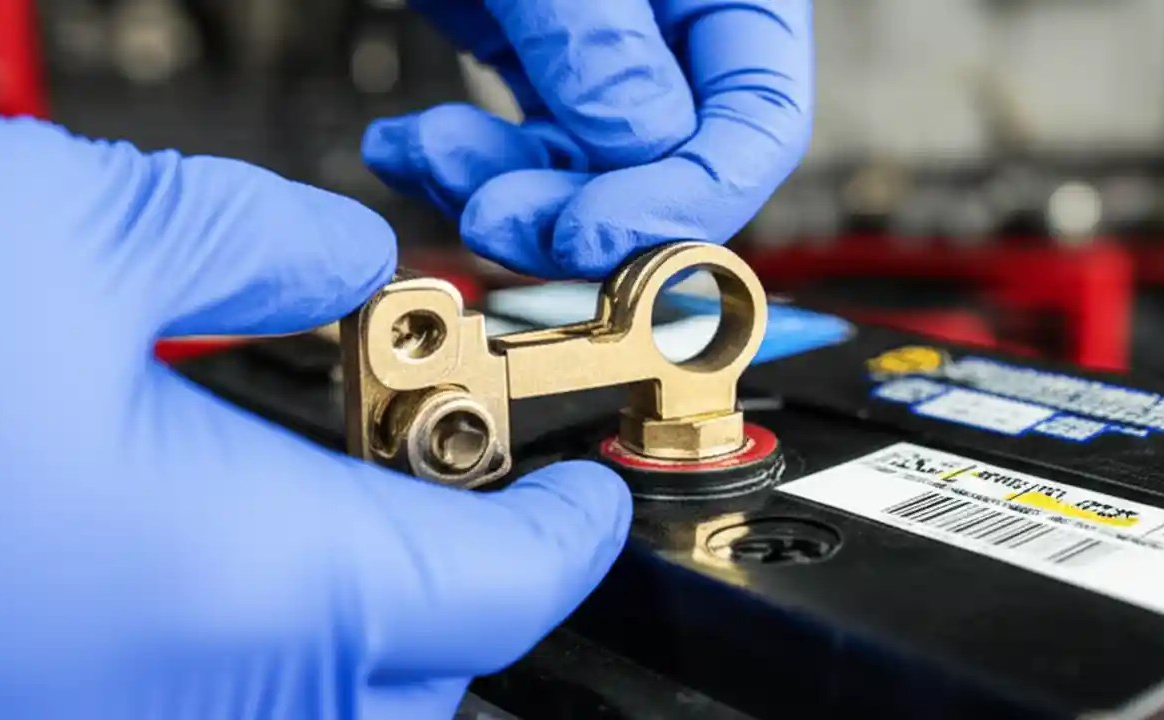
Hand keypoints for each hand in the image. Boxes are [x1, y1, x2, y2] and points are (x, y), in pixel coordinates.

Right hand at [0, 115, 630, 717]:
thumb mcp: (64, 233)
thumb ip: (247, 238)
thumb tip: (336, 255)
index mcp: (236, 573)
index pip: (496, 589)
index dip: (567, 535)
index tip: (585, 496)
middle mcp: (185, 692)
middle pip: (422, 674)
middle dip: (478, 585)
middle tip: (468, 483)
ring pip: (328, 704)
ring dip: (378, 622)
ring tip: (351, 507)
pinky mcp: (40, 705)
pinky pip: (221, 699)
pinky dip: (276, 641)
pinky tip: (225, 552)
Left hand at [363, 0, 812, 278]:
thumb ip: (604, 41)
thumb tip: (638, 152)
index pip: (755, 133)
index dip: (676, 205)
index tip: (588, 235)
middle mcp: (680, 40)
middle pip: (661, 175)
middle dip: (570, 213)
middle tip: (496, 217)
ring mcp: (604, 59)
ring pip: (575, 176)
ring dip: (496, 191)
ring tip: (426, 151)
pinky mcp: (534, 65)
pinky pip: (514, 144)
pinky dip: (457, 160)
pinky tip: (408, 144)